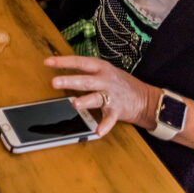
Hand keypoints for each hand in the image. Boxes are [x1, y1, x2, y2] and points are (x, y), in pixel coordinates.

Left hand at [44, 56, 161, 136]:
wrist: (145, 98)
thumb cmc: (119, 82)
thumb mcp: (104, 70)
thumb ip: (86, 71)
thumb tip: (61, 70)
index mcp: (100, 68)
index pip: (79, 62)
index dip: (63, 62)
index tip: (48, 62)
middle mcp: (105, 80)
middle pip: (85, 80)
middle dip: (70, 81)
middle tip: (54, 82)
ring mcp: (111, 96)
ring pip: (96, 98)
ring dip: (85, 101)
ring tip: (75, 104)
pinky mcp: (117, 111)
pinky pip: (109, 119)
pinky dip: (105, 126)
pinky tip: (98, 131)